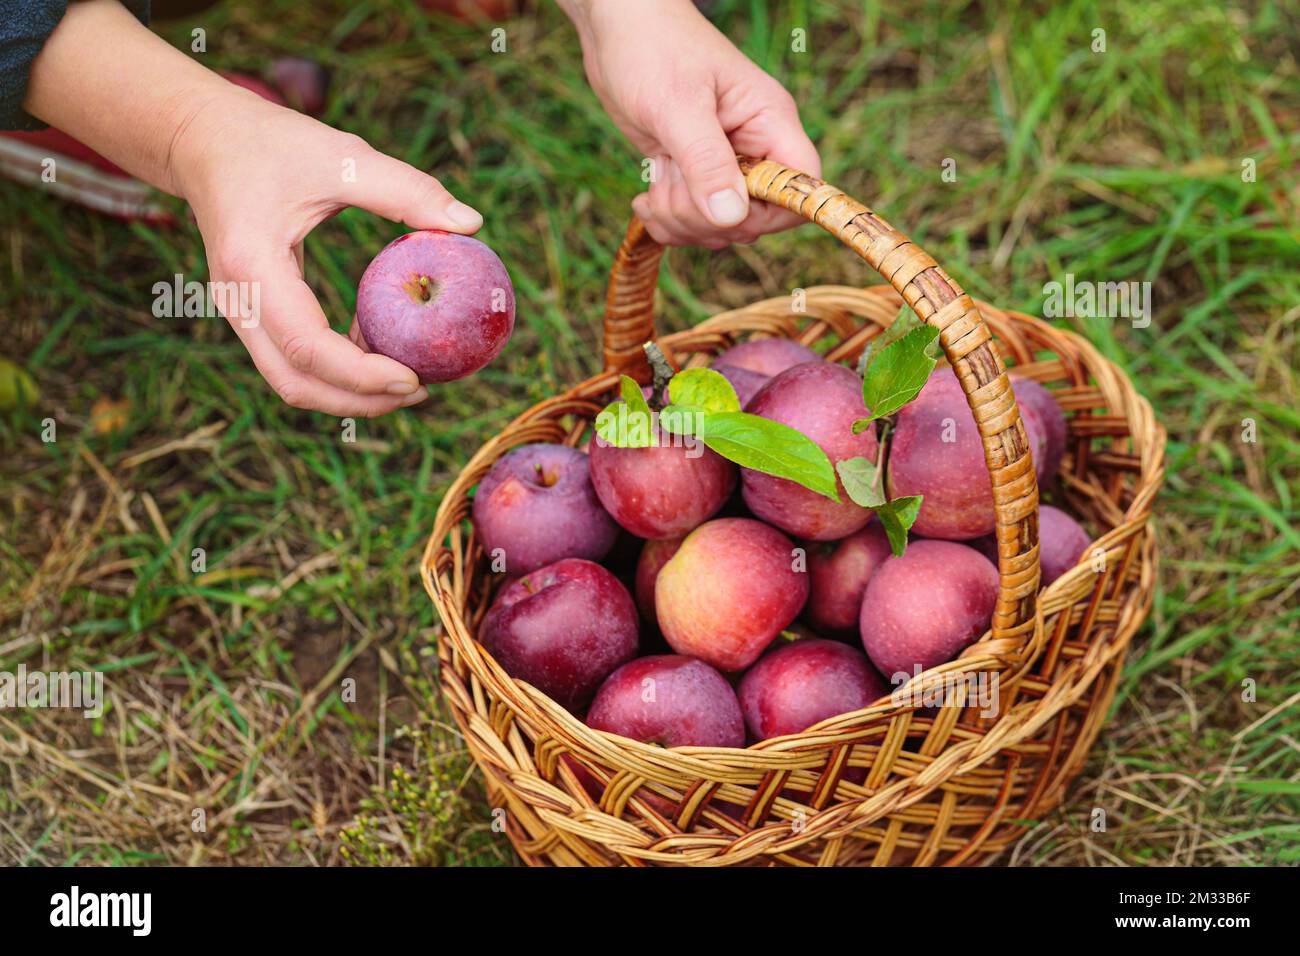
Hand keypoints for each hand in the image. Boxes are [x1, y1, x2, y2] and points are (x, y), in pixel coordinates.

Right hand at [171, 84, 483, 415]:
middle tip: (420, 392)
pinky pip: (291, 360)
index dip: (361, 374)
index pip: (306, 345)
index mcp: (252, 265)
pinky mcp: (251, 312)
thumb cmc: (273, 142)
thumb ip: (406, 190)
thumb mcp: (342, 156)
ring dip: (347, 394)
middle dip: (359, 400)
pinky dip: (335, 371)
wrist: (203, 139)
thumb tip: (471, 223)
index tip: (415, 379)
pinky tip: (380, 351)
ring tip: (407, 382)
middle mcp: (238, 299)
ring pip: (290, 380)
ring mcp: (240, 311)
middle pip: (294, 382)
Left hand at [562, 0, 819, 248]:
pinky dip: (667, 221)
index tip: (723, 210)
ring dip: (682, 222)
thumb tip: (732, 217)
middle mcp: (754, 147)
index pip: (801, 187)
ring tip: (653, 189)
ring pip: (721, 225)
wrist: (616, 29)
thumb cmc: (653, 48)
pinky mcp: (694, 174)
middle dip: (708, 220)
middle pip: (755, 218)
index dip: (770, 213)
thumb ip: (706, 162)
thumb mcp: (677, 106)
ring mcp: (723, 163)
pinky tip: (645, 200)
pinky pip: (693, 220)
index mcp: (770, 123)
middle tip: (669, 191)